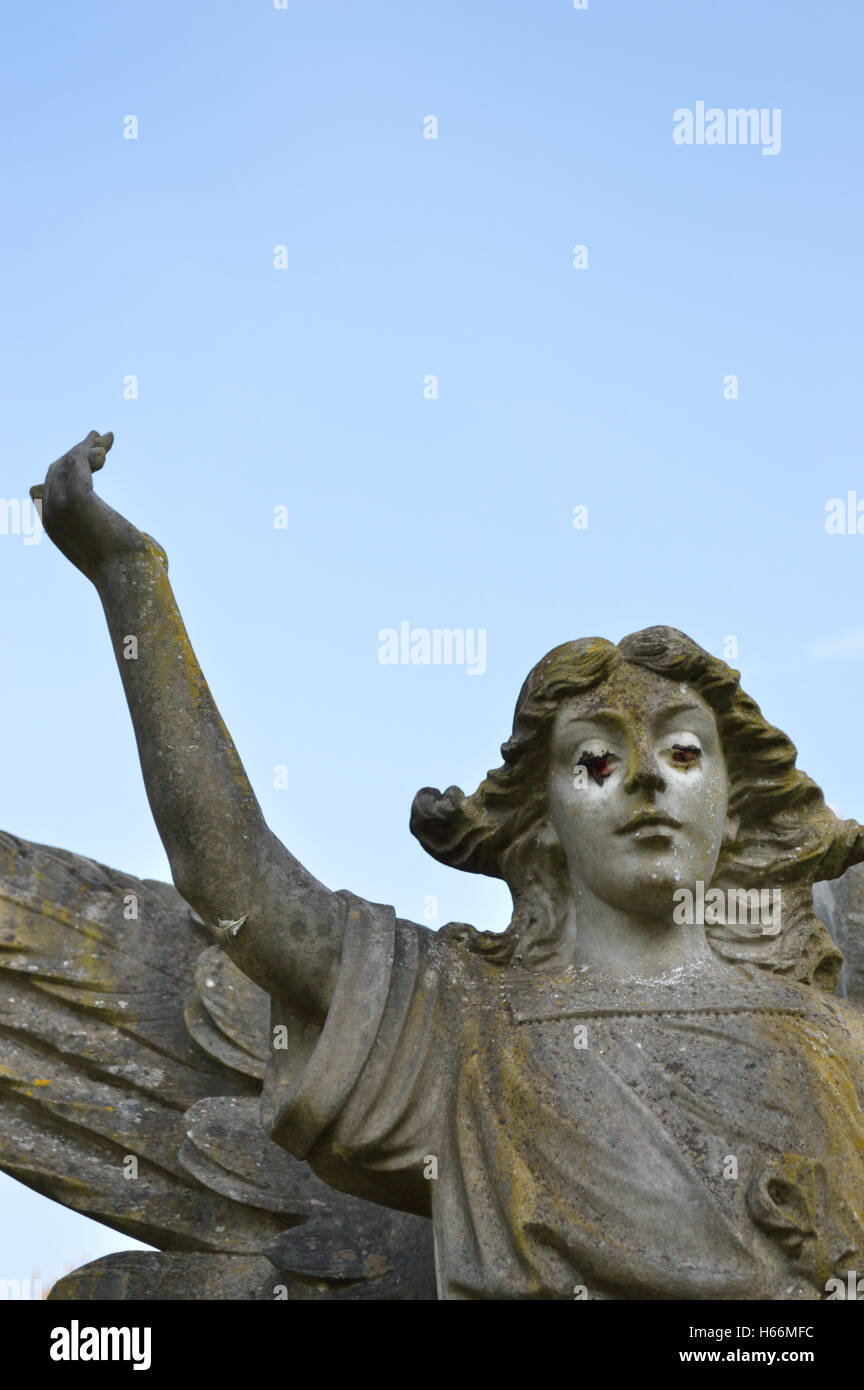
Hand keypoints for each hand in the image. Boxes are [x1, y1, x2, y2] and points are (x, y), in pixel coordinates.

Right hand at [30, 431, 149, 582]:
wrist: (128, 580)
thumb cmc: (128, 570)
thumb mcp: (120, 552)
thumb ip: (124, 543)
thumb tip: (143, 537)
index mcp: (54, 527)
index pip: (53, 484)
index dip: (70, 464)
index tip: (93, 452)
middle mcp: (51, 515)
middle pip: (58, 469)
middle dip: (78, 450)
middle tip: (101, 437)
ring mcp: (61, 507)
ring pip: (68, 463)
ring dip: (87, 448)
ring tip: (108, 439)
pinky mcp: (77, 499)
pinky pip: (78, 464)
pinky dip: (90, 453)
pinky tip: (105, 451)